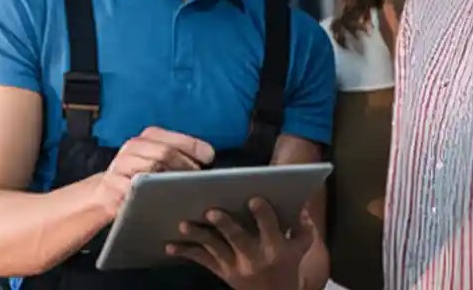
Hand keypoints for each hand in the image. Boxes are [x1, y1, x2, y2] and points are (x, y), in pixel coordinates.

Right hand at [92, 127, 214, 221]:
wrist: (106, 192)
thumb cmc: (141, 174)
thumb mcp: (157, 156)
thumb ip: (179, 154)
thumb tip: (208, 158)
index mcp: (148, 136)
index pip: (174, 139)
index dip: (193, 148)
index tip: (208, 158)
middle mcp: (132, 147)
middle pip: (165, 153)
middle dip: (185, 167)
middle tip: (197, 181)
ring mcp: (120, 166)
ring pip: (151, 171)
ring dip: (170, 182)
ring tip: (184, 192)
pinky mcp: (112, 187)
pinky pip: (135, 191)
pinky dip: (150, 196)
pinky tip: (162, 201)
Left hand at [167, 198, 316, 289]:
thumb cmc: (289, 266)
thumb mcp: (301, 247)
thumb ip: (303, 225)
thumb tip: (299, 202)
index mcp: (276, 248)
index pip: (269, 228)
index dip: (262, 214)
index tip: (253, 199)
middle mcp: (254, 258)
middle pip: (238, 239)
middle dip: (225, 225)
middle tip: (211, 211)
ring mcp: (235, 267)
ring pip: (214, 249)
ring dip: (198, 236)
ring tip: (183, 225)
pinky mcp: (222, 273)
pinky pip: (202, 261)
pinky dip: (186, 253)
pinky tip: (170, 246)